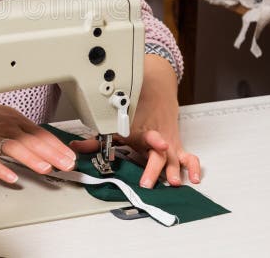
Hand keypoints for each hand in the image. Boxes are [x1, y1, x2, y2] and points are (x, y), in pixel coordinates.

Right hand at [0, 98, 76, 183]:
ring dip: (31, 158)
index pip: (39, 132)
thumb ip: (16, 127)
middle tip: (68, 165)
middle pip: (32, 140)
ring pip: (14, 148)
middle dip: (52, 153)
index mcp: (11, 118)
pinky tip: (11, 177)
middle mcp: (3, 126)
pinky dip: (0, 168)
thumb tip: (35, 140)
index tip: (69, 155)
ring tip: (46, 169)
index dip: (56, 144)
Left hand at [69, 55, 200, 187]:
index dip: (146, 142)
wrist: (157, 86)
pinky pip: (189, 157)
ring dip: (174, 169)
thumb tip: (75, 148)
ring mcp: (168, 142)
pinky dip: (193, 166)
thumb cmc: (135, 107)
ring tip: (174, 182)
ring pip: (174, 157)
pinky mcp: (177, 146)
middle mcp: (156, 138)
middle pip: (157, 153)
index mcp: (139, 132)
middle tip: (147, 182)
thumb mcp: (115, 122)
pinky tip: (194, 177)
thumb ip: (96, 139)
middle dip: (154, 167)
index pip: (142, 138)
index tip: (152, 145)